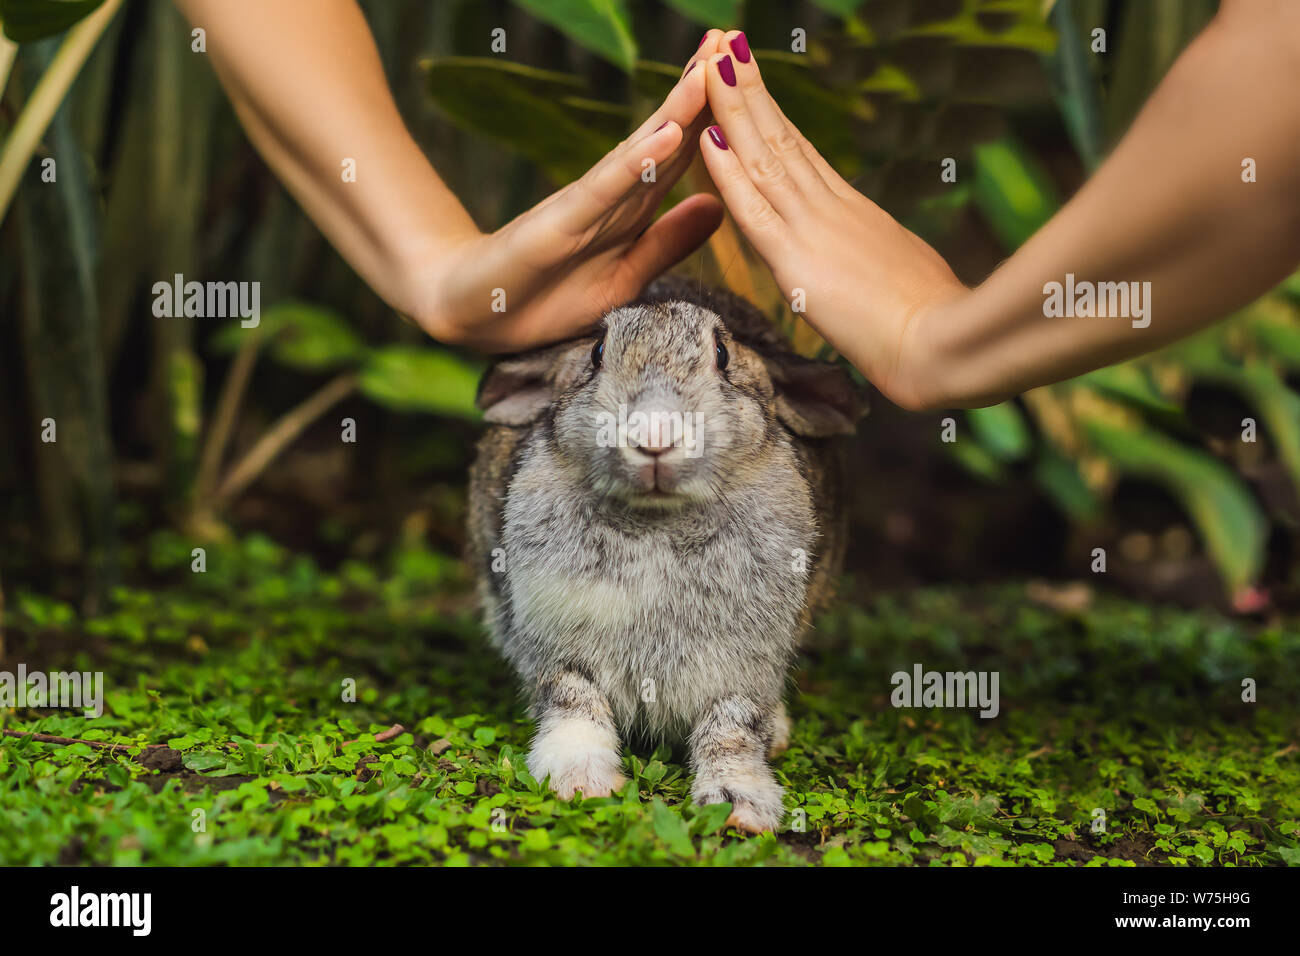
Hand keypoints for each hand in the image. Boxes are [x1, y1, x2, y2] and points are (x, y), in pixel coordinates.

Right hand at [415, 31, 732, 351]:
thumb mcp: (623, 279)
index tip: (746, 76)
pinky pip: (604, 192)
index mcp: (630, 211)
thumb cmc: (543, 299)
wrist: (470, 315)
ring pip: (639, 152)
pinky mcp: (557, 225)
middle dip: (698, 90)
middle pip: (664, 138)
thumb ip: (666, 244)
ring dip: (675, 110)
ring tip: (706, 69)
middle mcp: (611, 197)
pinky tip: (666, 136)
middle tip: (729, 39)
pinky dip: (636, 164)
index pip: (680, 155)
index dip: (716, 117)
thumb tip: (718, 206)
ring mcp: (584, 206)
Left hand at [697, 31, 967, 409]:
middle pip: (781, 138)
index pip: (800, 153)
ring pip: (764, 158)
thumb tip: (888, 261)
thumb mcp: (908, 278)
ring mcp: (813, 230)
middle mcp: (830, 209)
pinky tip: (708, 139)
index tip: (751, 79)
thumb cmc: (934, 325)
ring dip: (733, 109)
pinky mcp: (798, 263)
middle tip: (725, 42)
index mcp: (853, 213)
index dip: (772, 114)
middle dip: (749, 89)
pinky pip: (753, 211)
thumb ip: (886, 261)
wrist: (943, 344)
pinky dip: (728, 174)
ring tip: (710, 62)